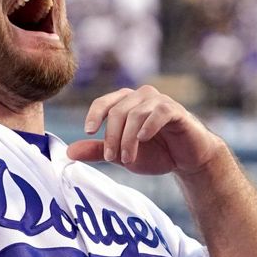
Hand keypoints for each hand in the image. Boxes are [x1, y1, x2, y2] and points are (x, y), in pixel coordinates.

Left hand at [68, 85, 225, 176]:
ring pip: (136, 113)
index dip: (95, 114)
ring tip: (128, 159)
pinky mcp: (176, 111)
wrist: (188, 160)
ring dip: (128, 139)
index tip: (89, 131)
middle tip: (112, 159)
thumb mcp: (123, 156)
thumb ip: (98, 152)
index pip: (104, 102)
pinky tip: (144, 139)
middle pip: (118, 111)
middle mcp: (142, 97)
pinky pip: (159, 112)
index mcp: (127, 103)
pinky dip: (148, 126)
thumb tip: (69, 152)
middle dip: (112, 137)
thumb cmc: (157, 154)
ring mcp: (160, 102)